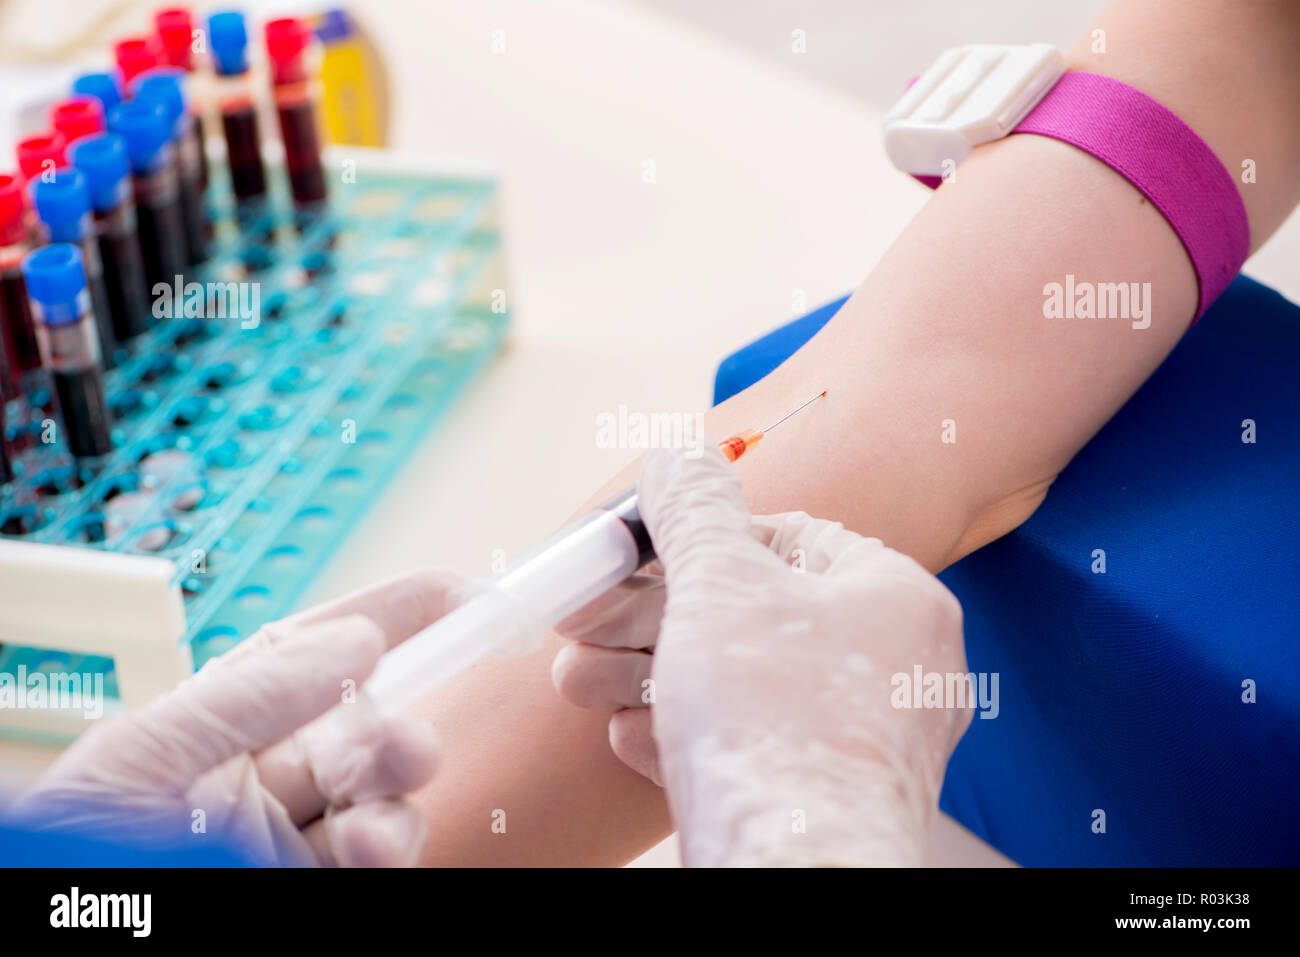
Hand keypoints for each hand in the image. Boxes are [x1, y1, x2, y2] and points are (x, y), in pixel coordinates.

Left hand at [12, 570, 463, 866]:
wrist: (67, 946)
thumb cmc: (76, 851)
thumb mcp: (145, 756)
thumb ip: (253, 695)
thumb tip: (357, 639)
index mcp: (216, 726)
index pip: (315, 654)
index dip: (389, 617)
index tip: (456, 593)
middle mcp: (261, 780)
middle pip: (359, 732)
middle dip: (395, 728)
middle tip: (406, 744)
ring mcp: (290, 840)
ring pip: (379, 801)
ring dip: (394, 795)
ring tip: (375, 815)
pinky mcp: (313, 888)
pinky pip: (375, 862)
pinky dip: (388, 848)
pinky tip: (367, 847)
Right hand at [555, 444, 969, 865]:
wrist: (798, 875)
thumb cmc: (775, 722)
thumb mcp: (719, 585)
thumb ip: (695, 511)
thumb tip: (679, 454)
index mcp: (895, 597)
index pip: (790, 538)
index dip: (699, 540)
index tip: (631, 557)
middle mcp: (895, 666)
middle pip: (753, 617)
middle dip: (649, 622)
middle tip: (583, 627)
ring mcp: (866, 739)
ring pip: (743, 686)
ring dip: (650, 678)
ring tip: (577, 684)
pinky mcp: (830, 795)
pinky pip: (753, 745)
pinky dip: (687, 733)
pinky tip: (628, 736)